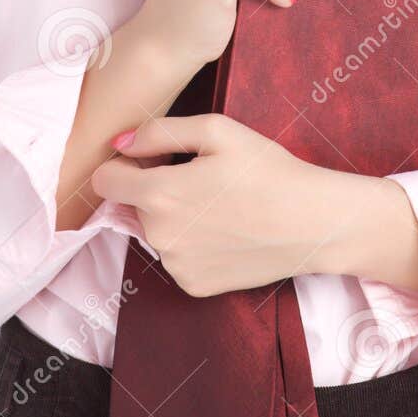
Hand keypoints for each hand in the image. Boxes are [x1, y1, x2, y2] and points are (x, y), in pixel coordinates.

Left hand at [89, 112, 345, 296]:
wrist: (313, 223)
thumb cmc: (268, 170)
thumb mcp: (217, 130)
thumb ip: (158, 132)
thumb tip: (118, 144)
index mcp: (159, 194)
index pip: (105, 181)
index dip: (126, 165)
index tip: (155, 160)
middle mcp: (158, 236)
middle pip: (133, 205)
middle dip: (156, 190)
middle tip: (203, 180)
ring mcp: (175, 265)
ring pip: (156, 232)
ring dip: (174, 218)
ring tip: (220, 207)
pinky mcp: (193, 286)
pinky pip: (176, 258)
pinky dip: (192, 245)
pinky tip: (225, 233)